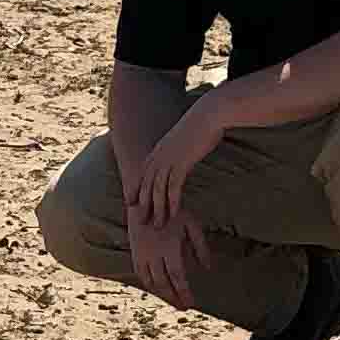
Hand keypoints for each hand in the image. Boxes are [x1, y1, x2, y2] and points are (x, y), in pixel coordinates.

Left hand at [121, 94, 226, 232]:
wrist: (209, 114)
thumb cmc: (201, 123)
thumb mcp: (184, 136)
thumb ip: (178, 146)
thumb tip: (179, 152)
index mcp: (159, 149)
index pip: (142, 173)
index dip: (135, 189)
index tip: (131, 203)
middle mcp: (160, 156)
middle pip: (146, 185)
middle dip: (143, 205)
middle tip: (141, 222)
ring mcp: (170, 159)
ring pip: (158, 190)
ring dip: (157, 210)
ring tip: (157, 226)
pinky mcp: (182, 163)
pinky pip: (174, 187)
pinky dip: (173, 202)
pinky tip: (174, 214)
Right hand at [126, 197, 209, 309]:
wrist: (145, 200)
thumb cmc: (172, 212)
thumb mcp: (191, 226)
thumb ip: (200, 247)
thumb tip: (208, 268)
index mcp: (169, 248)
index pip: (178, 276)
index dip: (184, 292)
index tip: (191, 303)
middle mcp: (154, 254)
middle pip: (164, 283)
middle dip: (174, 297)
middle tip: (184, 307)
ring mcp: (142, 255)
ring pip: (151, 282)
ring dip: (162, 294)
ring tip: (173, 301)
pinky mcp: (135, 254)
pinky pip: (141, 275)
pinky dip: (150, 286)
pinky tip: (158, 290)